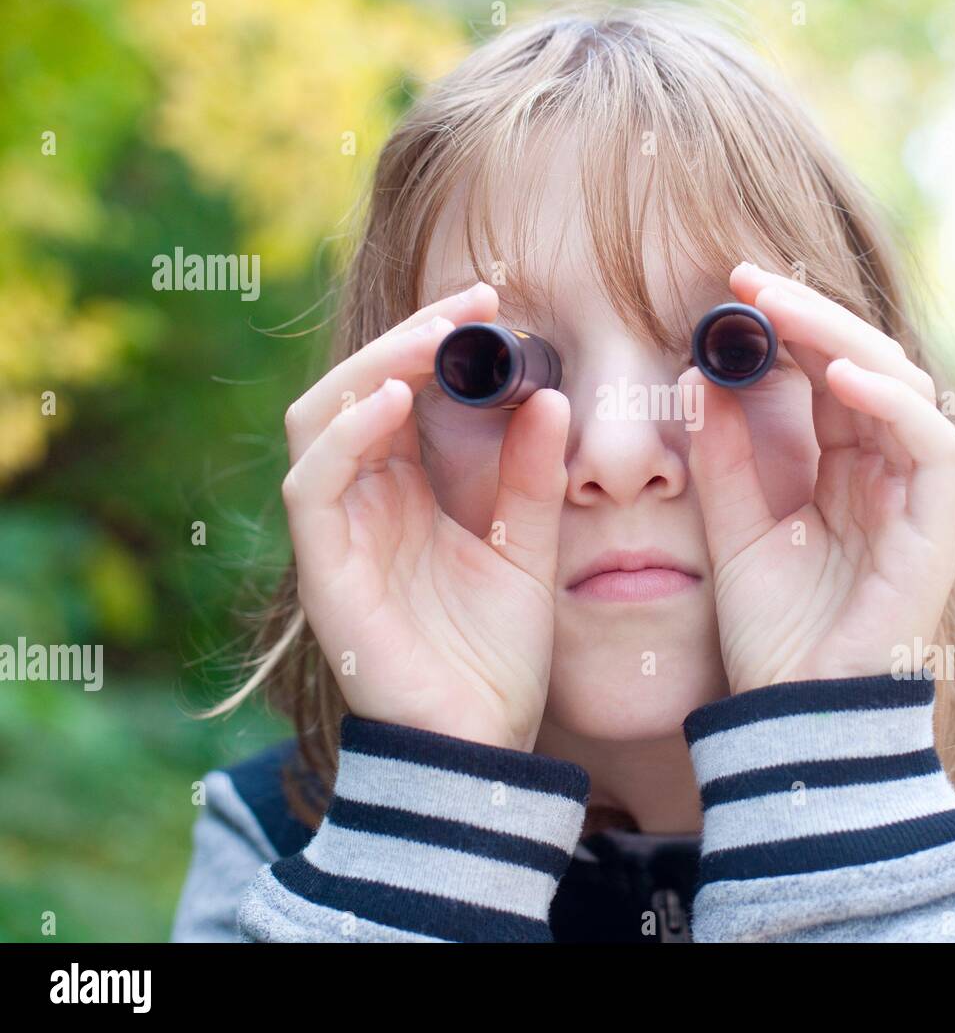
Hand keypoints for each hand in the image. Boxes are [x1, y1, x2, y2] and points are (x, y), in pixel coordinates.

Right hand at [281, 282, 570, 750]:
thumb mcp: (527, 548)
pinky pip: (312, 485)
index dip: (434, 341)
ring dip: (374, 370)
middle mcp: (363, 502)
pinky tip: (394, 404)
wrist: (481, 744)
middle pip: (356, 390)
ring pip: (320, 419)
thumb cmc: (496, 653)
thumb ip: (532, 477)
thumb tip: (551, 396)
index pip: (400, 391)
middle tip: (468, 305)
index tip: (490, 301)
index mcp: (406, 492)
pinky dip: (345, 436)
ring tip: (435, 339)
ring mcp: (337, 533)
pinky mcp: (323, 568)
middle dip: (405, 340)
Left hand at [678, 263, 954, 693]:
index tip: (731, 285)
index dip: (789, 325)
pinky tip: (838, 374)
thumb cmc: (771, 633)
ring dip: (844, 338)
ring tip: (782, 307)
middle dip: (810, 314)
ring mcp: (915, 497)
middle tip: (750, 277)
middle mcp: (884, 473)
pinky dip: (891, 402)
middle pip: (866, 363)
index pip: (826, 372)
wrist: (794, 718)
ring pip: (903, 385)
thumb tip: (697, 375)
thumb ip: (723, 458)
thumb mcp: (733, 530)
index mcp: (842, 469)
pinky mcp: (937, 529)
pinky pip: (932, 444)